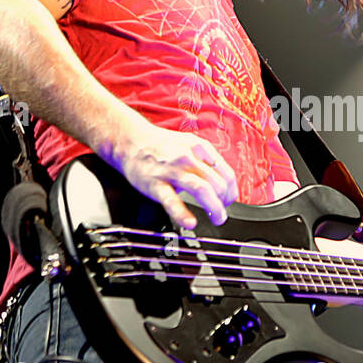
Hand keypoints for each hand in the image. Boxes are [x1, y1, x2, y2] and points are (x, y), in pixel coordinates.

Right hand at [107, 117, 238, 228]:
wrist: (130, 140)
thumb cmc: (161, 145)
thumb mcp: (188, 144)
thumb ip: (205, 160)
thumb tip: (222, 182)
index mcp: (200, 148)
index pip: (227, 173)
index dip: (231, 191)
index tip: (229, 201)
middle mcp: (188, 157)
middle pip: (217, 183)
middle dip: (224, 202)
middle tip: (222, 213)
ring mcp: (172, 170)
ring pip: (202, 189)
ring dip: (215, 207)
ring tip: (217, 218)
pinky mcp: (156, 183)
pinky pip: (172, 201)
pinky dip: (183, 213)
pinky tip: (190, 222)